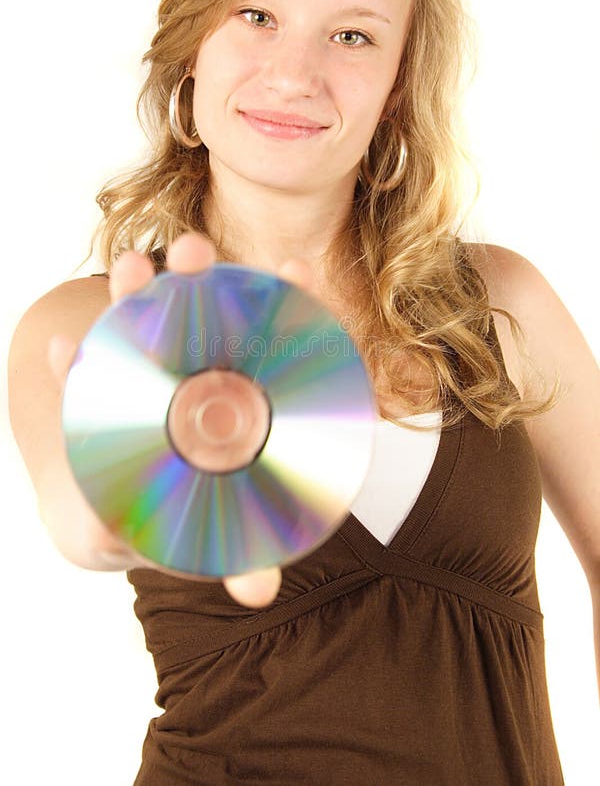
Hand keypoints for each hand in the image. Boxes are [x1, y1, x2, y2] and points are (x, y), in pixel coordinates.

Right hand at [49, 231, 315, 607]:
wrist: (115, 520)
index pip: (269, 344)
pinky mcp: (102, 393)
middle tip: (194, 251)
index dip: (287, 305)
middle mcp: (196, 377)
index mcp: (238, 406)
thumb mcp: (206, 539)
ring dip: (134, 296)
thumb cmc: (175, 524)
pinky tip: (62, 352)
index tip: (295, 271)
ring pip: (143, 327)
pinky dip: (74, 364)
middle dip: (200, 281)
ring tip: (129, 272)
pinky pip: (85, 373)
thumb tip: (260, 592)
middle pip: (202, 319)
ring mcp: (147, 379)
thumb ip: (238, 553)